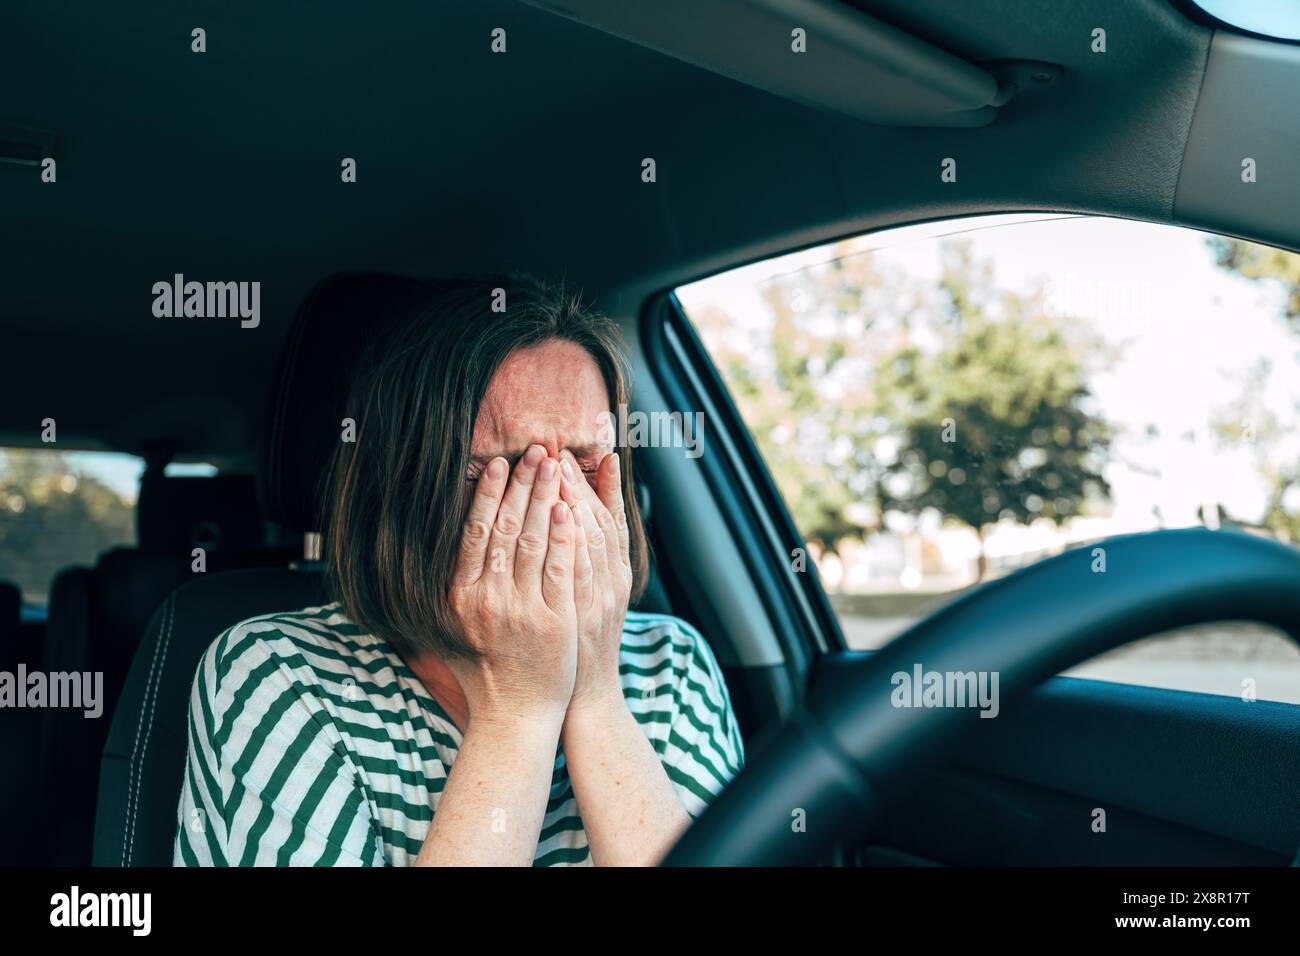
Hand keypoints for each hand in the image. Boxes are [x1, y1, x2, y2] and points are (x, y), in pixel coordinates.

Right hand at [446, 444, 577, 727]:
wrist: (516, 717)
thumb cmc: (485, 672)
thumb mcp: (453, 629)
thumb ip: (450, 589)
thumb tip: (438, 544)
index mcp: (459, 597)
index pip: (472, 533)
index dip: (486, 494)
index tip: (498, 464)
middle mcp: (486, 600)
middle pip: (504, 528)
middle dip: (522, 484)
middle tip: (535, 451)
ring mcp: (521, 610)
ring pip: (533, 540)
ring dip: (546, 497)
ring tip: (556, 466)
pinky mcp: (553, 622)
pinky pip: (560, 568)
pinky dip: (564, 535)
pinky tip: (570, 508)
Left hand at [558, 448, 631, 710]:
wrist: (582, 701)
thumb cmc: (577, 649)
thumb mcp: (588, 601)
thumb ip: (581, 561)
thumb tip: (569, 519)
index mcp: (617, 576)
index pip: (610, 519)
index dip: (599, 485)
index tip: (584, 453)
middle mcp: (612, 583)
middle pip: (597, 521)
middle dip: (577, 484)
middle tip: (557, 452)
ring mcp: (597, 599)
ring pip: (589, 538)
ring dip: (571, 500)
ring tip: (554, 468)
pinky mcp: (579, 617)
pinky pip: (575, 570)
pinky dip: (570, 541)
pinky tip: (560, 515)